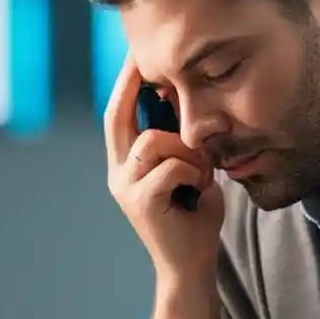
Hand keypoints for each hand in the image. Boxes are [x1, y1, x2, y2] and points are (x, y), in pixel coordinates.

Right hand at [104, 55, 225, 285]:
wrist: (191, 265)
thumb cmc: (195, 217)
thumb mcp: (188, 172)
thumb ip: (180, 144)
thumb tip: (187, 102)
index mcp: (126, 164)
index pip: (118, 114)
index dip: (126, 83)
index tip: (138, 53)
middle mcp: (118, 173)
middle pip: (118, 117)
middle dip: (132, 84)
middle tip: (145, 58)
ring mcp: (125, 187)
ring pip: (154, 140)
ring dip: (187, 152)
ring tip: (201, 173)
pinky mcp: (141, 201)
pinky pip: (172, 166)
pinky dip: (194, 173)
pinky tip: (200, 190)